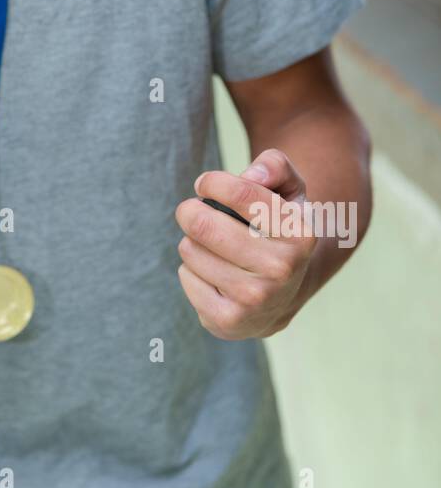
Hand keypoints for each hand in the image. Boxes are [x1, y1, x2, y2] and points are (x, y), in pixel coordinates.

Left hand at [174, 148, 314, 339]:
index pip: (237, 190)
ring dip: (193, 242)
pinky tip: (214, 274)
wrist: (286, 295)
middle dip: (190, 211)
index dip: (211, 182)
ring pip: (189, 250)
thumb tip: (250, 176)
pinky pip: (185, 276)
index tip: (206, 184)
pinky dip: (192, 270)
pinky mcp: (228, 321)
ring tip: (213, 248)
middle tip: (194, 211)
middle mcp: (282, 269)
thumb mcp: (289, 191)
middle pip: (203, 224)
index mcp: (300, 232)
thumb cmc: (279, 231)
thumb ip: (274, 166)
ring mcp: (256, 300)